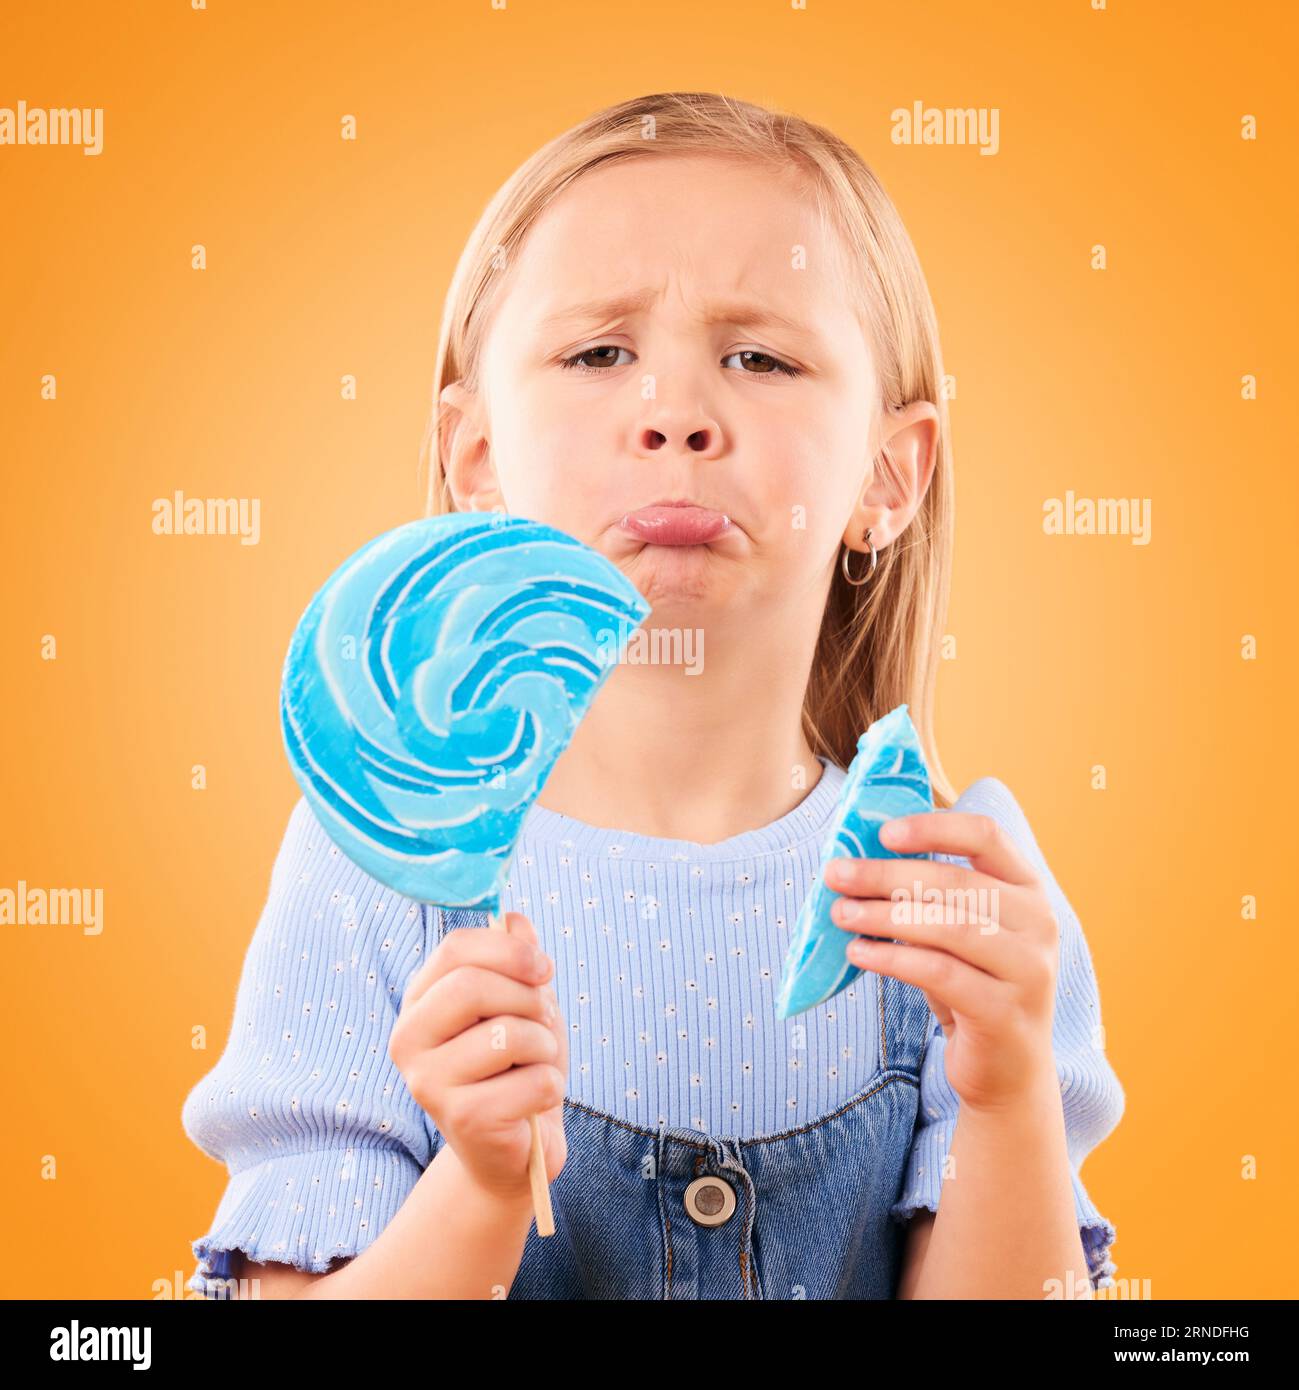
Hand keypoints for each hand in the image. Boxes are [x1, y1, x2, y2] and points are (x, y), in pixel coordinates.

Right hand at [388, 912, 568, 1202]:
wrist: (512, 1153)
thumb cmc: (516, 1068)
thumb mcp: (521, 1003)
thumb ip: (515, 959)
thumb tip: (515, 918)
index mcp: (420, 1001)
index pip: (456, 948)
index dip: (509, 950)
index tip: (543, 968)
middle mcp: (409, 1039)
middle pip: (472, 986)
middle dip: (529, 999)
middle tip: (545, 1023)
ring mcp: (429, 1082)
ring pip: (508, 1035)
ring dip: (545, 1045)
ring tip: (538, 1063)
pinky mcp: (462, 1120)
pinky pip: (531, 1081)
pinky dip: (551, 1086)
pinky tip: (534, 1101)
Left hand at [824, 813, 1060, 1113]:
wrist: (1008, 1069)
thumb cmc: (973, 986)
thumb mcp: (959, 934)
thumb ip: (929, 899)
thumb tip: (857, 865)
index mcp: (1027, 890)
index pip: (986, 836)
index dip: (934, 827)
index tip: (883, 832)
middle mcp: (1038, 923)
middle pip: (954, 881)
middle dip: (886, 875)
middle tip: (836, 874)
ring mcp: (1027, 969)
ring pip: (946, 925)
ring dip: (883, 915)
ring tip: (841, 913)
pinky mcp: (1003, 1011)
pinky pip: (938, 972)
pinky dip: (892, 958)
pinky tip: (859, 953)